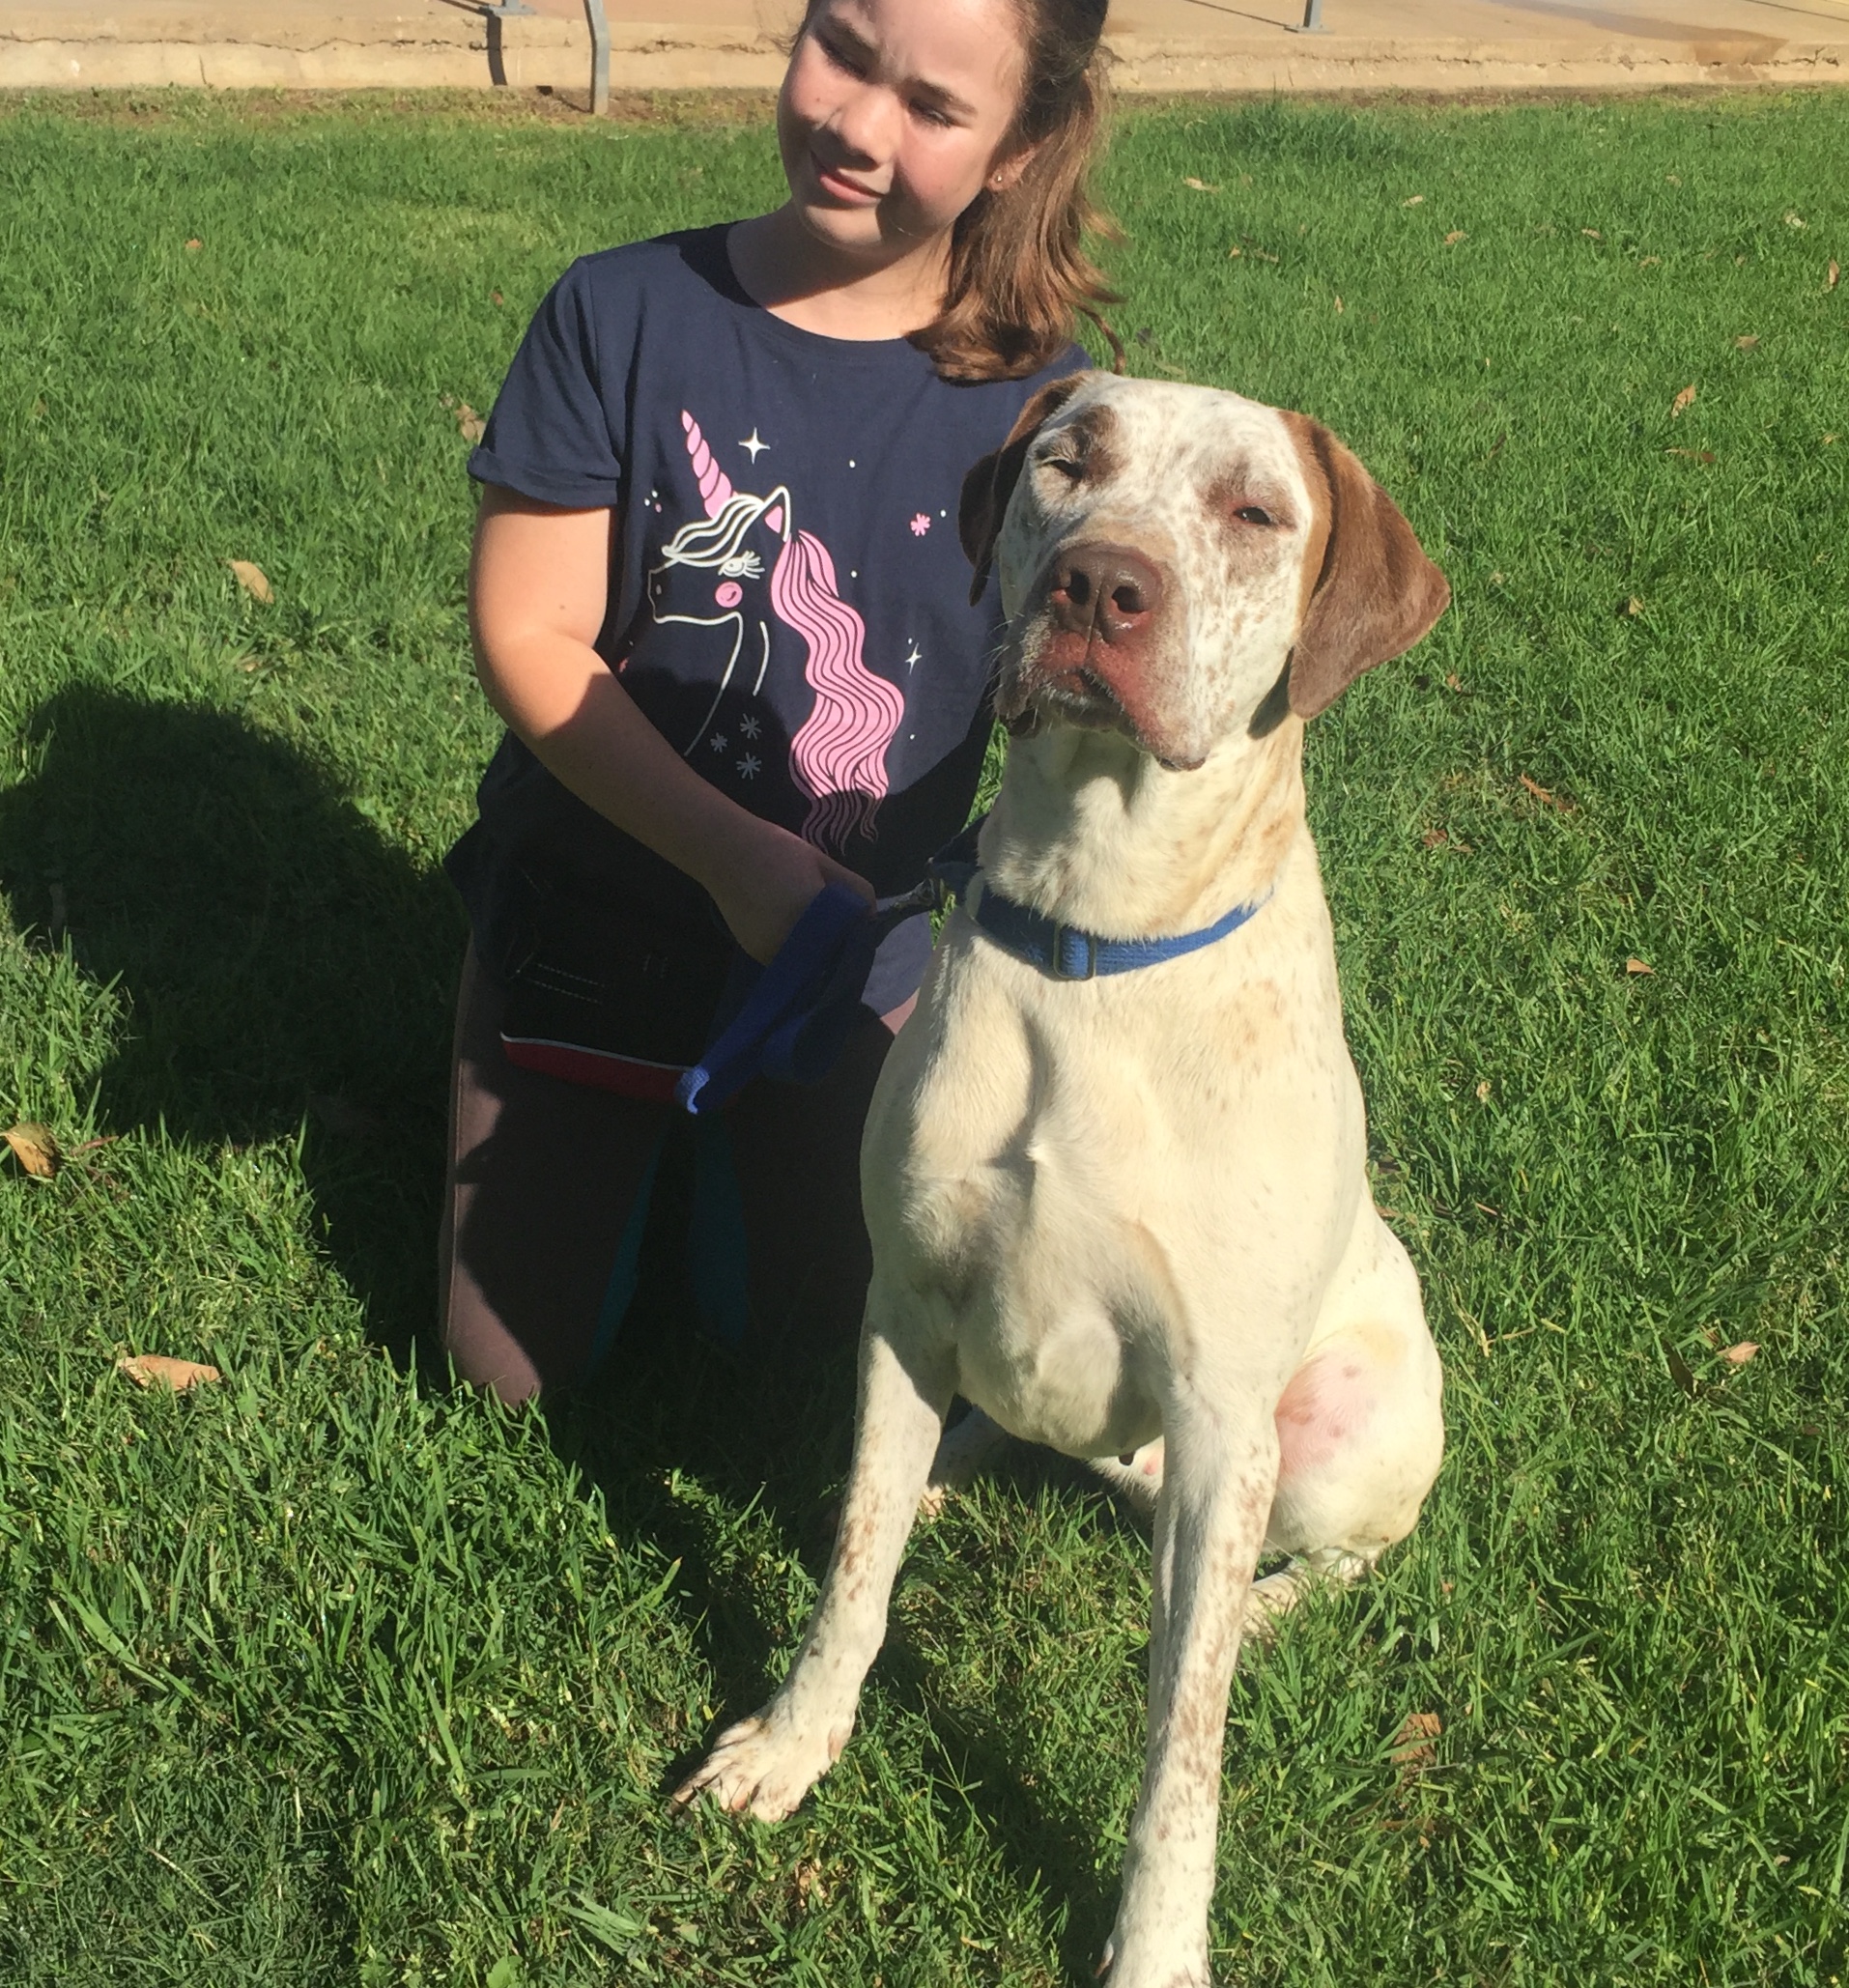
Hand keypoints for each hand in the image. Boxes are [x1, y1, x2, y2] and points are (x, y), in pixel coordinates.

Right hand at [705, 818, 873, 965]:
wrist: (724, 852)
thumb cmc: (778, 850)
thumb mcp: (824, 862)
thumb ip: (854, 890)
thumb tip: (871, 918)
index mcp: (814, 914)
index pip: (849, 939)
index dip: (856, 935)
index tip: (858, 926)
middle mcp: (793, 940)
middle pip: (829, 955)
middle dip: (837, 945)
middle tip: (838, 926)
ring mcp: (772, 951)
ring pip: (808, 962)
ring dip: (816, 951)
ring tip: (813, 926)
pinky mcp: (757, 954)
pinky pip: (787, 960)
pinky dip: (795, 950)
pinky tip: (793, 928)